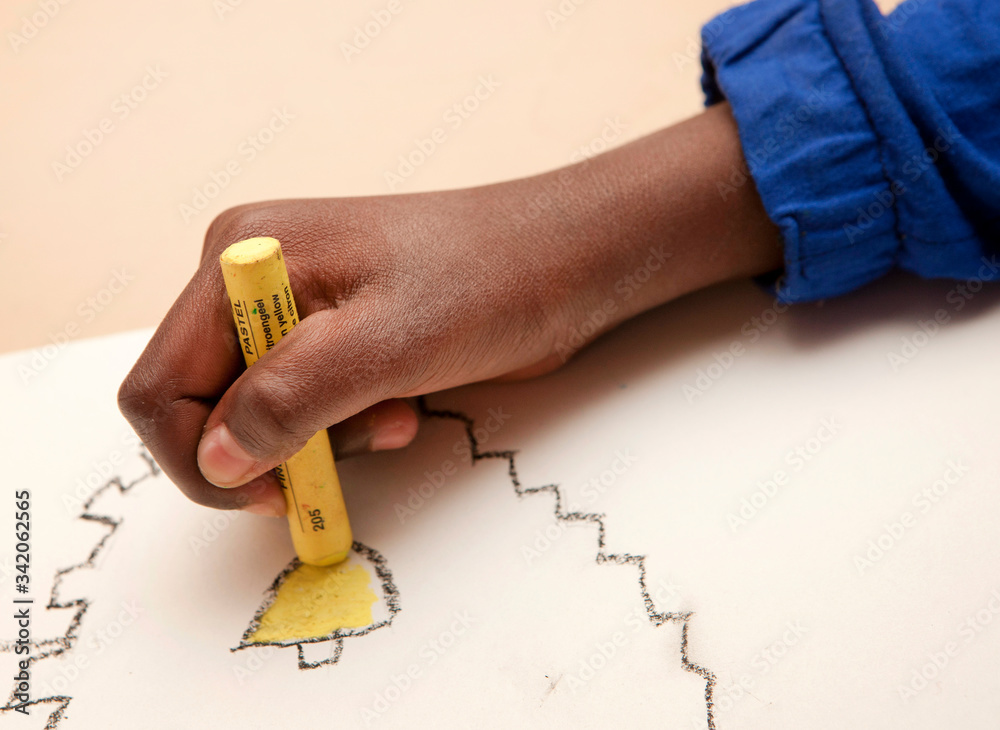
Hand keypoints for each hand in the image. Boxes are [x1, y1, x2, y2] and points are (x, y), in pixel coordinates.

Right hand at [118, 102, 780, 515]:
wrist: (564, 263)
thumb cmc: (488, 281)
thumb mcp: (386, 344)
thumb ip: (288, 400)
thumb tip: (214, 459)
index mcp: (242, 259)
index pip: (161, 387)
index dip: (201, 457)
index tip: (271, 491)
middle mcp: (252, 279)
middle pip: (207, 404)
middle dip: (274, 447)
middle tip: (352, 450)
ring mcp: (291, 306)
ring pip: (260, 415)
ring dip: (322, 440)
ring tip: (395, 416)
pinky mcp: (330, 334)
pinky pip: (305, 407)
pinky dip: (346, 426)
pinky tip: (403, 407)